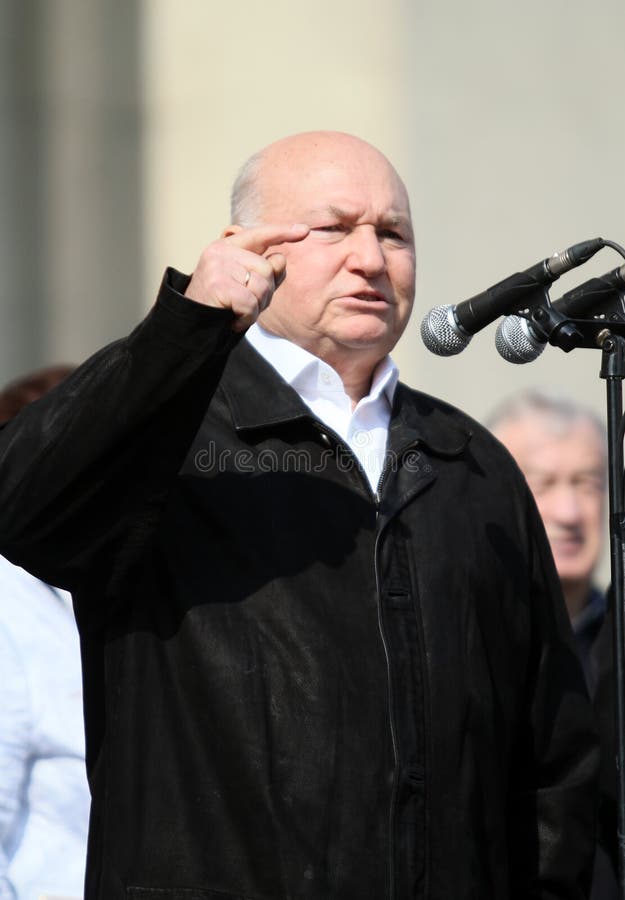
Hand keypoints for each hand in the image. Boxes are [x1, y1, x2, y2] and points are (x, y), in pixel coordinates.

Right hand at [184, 223, 308, 331]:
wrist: (191, 324)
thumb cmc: (221, 304)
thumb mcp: (245, 284)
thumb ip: (264, 271)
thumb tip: (280, 258)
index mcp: (228, 246)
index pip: (261, 234)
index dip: (283, 232)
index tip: (305, 230)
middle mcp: (221, 251)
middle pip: (267, 269)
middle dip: (265, 293)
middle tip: (246, 305)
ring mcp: (217, 266)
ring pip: (261, 286)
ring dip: (256, 307)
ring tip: (238, 311)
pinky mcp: (217, 284)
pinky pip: (250, 303)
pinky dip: (247, 317)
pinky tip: (234, 319)